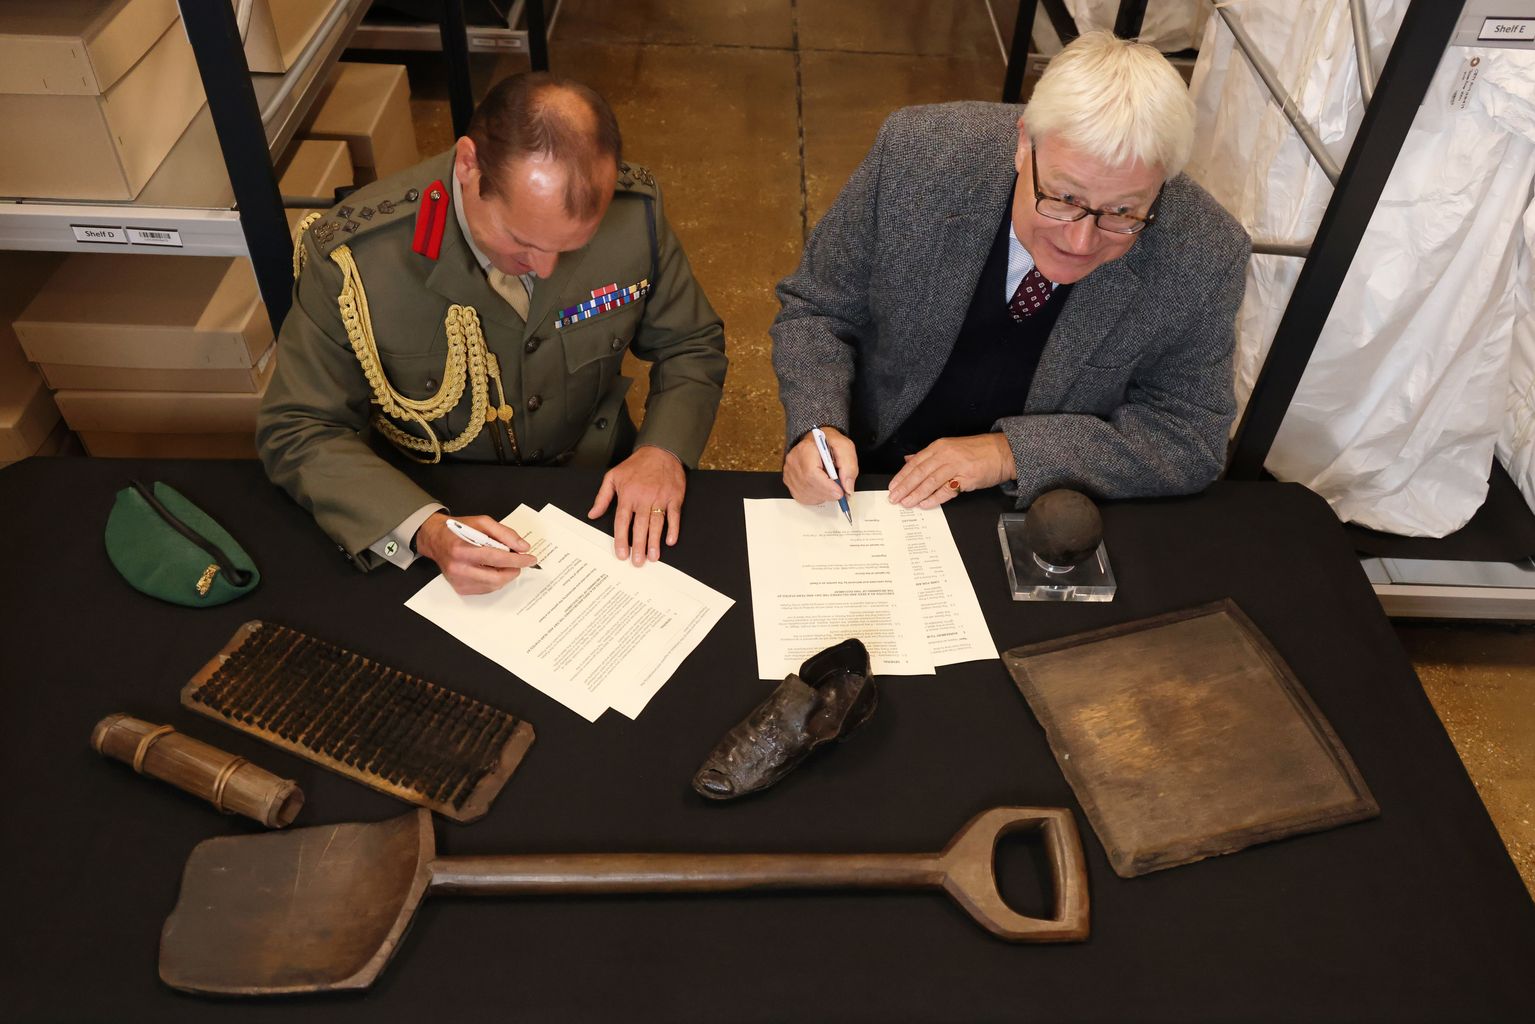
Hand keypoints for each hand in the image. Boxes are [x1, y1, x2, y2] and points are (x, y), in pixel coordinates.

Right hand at [413, 511, 537, 594]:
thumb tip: (522, 547)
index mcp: (462, 549)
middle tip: (519, 562)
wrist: (436, 540)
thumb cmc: (458, 529)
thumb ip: (504, 533)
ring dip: (505, 575)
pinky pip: (486, 589)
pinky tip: (492, 569)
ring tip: (504, 562)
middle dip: (513, 570)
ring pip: (493, 585)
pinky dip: (495, 580)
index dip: (516, 560)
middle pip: (496, 577)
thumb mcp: (482, 522)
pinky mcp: (460, 588)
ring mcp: (458, 581)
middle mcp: (458, 568)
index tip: (530, 559)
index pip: (496, 559)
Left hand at [588, 445, 685, 565]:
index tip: (621, 554)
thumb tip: (593, 514)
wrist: (660, 451)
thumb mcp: (613, 477)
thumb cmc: (636, 465)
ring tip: (652, 557)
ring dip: (654, 542)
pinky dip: (673, 529)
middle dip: (638, 546)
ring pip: (656, 524)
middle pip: (640, 527)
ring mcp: (660, 498)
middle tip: (637, 562)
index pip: (622, 521)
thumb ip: (602, 497)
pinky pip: (674, 516)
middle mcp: (644, 498)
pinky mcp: (674, 497)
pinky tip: (670, 541)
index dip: (621, 539)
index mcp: (628, 495)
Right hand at [783, 426, 857, 504]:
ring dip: (823, 496)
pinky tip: (822, 488)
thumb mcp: (845, 447)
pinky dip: (815, 497)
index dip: (827, 486)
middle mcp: (794, 460)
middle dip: (828, 493)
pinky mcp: (789, 480)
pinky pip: (801, 497)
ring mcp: (789, 471)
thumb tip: (847, 488)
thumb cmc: (829, 442)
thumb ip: (849, 467)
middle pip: (809, 485)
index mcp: (806, 448)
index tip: (840, 492)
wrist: (817, 440)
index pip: (811, 473)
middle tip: (841, 492)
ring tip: (831, 486)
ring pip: (805, 494)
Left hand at [887, 433, 1015, 508]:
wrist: (1002, 451)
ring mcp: (957, 466)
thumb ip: (929, 455)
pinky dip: (934, 498)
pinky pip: (946, 490)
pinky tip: (925, 504)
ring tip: (906, 503)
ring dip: (916, 494)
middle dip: (905, 487)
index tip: (892, 486)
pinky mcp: (967, 478)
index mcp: (939, 446)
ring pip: (930, 482)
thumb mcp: (950, 447)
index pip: (915, 462)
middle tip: (894, 498)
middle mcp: (946, 454)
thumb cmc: (977, 451)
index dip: (902, 476)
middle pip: (920, 473)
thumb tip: (909, 460)